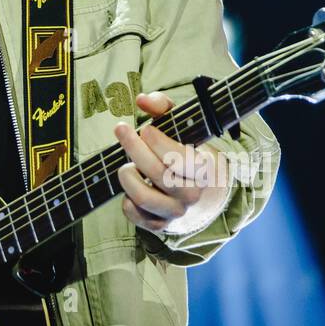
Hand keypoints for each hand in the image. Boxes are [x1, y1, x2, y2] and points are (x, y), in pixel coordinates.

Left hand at [113, 92, 229, 235]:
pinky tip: (132, 184)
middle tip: (121, 129)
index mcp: (203, 170)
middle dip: (134, 148)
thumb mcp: (181, 125)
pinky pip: (134, 213)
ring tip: (127, 164)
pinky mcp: (158, 225)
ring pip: (142, 197)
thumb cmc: (184, 151)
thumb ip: (163, 106)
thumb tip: (142, 100)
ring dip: (127, 175)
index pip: (178, 158)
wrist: (198, 193)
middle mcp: (191, 194)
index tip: (145, 128)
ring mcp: (175, 212)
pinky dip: (126, 198)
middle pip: (157, 174)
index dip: (157, 141)